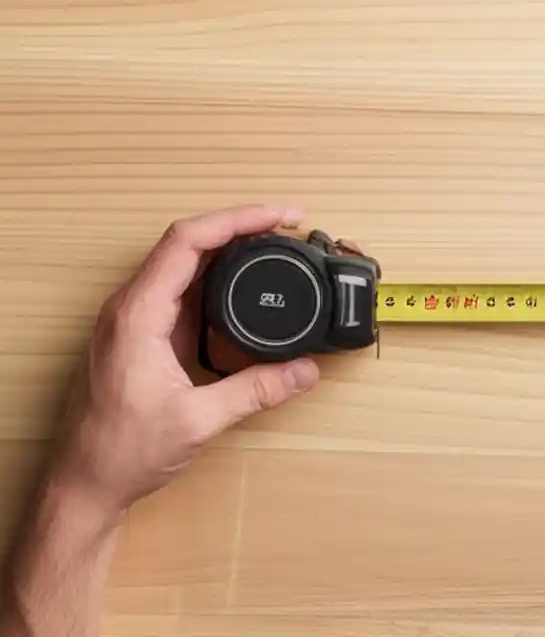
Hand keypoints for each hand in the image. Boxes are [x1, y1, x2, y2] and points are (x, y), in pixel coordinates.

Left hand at [50, 205, 322, 516]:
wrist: (85, 483)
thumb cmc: (120, 451)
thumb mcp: (199, 420)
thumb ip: (257, 390)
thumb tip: (305, 369)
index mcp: (138, 314)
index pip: (188, 241)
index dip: (238, 219)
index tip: (279, 216)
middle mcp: (131, 307)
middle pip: (188, 242)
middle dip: (241, 226)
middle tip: (287, 226)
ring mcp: (135, 320)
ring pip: (184, 263)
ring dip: (230, 249)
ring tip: (274, 246)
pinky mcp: (144, 335)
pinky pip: (182, 289)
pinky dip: (218, 277)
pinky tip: (246, 285)